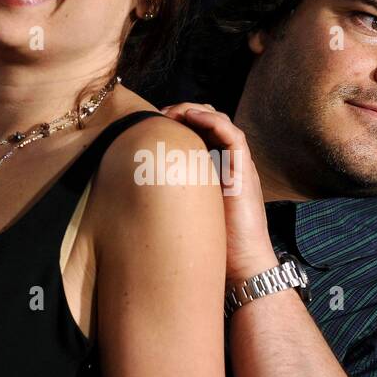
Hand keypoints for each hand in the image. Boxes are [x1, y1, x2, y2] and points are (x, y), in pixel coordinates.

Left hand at [159, 103, 276, 278]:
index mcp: (213, 170)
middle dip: (183, 111)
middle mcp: (227, 163)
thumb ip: (167, 196)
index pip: (198, 132)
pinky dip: (213, 121)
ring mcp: (238, 165)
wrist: (242, 266)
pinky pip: (233, 134)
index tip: (152, 123)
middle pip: (209, 121)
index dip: (177, 121)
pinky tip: (191, 118)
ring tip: (172, 112)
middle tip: (158, 115)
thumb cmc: (213, 246)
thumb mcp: (182, 213)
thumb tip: (131, 191)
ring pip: (221, 121)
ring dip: (195, 111)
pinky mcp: (246, 170)